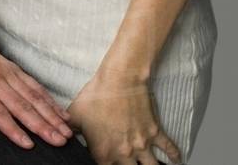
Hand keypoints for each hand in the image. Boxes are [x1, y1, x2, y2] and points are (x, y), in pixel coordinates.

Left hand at [0, 28, 72, 151]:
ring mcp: (5, 72)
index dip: (13, 128)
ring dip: (50, 113)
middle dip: (41, 124)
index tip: (28, 143)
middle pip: (20, 105)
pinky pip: (33, 84)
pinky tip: (60, 111)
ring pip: (32, 95)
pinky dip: (48, 99)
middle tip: (58, 140)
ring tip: (66, 130)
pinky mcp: (11, 68)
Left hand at [67, 69, 182, 164]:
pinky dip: (175, 156)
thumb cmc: (95, 96)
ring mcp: (142, 145)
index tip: (104, 163)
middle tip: (127, 164)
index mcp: (104, 153)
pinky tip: (177, 161)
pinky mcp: (155, 133)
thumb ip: (69, 132)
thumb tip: (60, 138)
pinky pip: (169, 149)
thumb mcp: (75, 115)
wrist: (118, 80)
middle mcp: (125, 153)